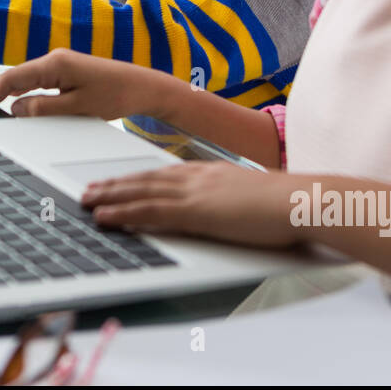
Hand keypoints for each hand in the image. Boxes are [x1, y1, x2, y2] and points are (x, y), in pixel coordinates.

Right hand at [0, 48, 186, 120]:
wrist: (141, 86)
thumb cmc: (115, 95)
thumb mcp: (79, 108)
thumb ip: (45, 109)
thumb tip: (15, 109)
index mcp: (55, 64)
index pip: (13, 79)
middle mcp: (53, 59)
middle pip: (11, 76)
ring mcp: (57, 65)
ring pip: (19, 79)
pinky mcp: (62, 73)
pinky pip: (31, 82)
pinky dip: (13, 92)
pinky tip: (2, 101)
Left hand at [81, 161, 300, 248]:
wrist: (304, 201)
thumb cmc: (290, 205)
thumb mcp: (255, 200)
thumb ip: (236, 203)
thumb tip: (232, 212)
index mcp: (213, 173)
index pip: (167, 174)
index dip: (140, 179)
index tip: (122, 181)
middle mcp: (199, 177)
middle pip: (147, 179)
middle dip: (116, 184)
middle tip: (90, 189)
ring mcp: (196, 192)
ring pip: (141, 192)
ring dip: (110, 196)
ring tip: (86, 200)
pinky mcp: (196, 211)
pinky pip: (150, 211)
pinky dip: (123, 213)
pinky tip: (105, 216)